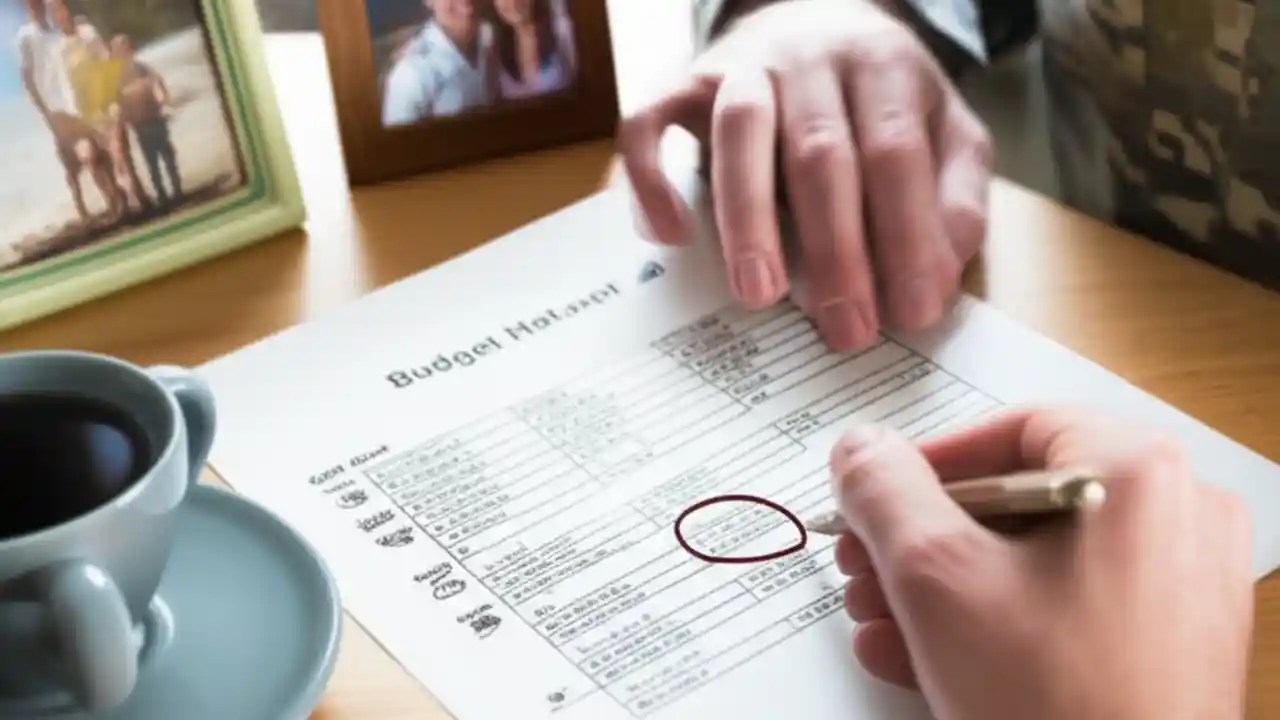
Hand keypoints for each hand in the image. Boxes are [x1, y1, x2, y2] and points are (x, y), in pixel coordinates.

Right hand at [620, 0, 991, 349]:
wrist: (809, 20)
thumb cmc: (878, 99)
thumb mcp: (944, 130)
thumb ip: (954, 197)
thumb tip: (940, 276)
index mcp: (882, 64)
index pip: (894, 153)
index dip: (906, 234)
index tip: (912, 312)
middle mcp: (808, 58)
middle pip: (820, 151)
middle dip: (834, 249)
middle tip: (844, 329)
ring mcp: (740, 67)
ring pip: (739, 132)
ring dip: (748, 218)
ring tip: (760, 296)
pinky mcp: (683, 84)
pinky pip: (650, 122)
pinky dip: (652, 179)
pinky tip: (673, 237)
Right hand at [829, 408, 1252, 718]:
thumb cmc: (1059, 706)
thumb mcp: (936, 578)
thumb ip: (884, 494)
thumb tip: (861, 449)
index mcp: (1138, 475)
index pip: (1012, 430)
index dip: (925, 465)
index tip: (873, 496)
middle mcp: (1175, 520)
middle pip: (1016, 501)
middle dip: (919, 540)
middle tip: (864, 563)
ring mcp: (1178, 590)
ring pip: (1032, 562)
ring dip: (938, 588)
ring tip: (877, 620)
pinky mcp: (1164, 648)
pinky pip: (1061, 611)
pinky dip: (988, 623)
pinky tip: (916, 654)